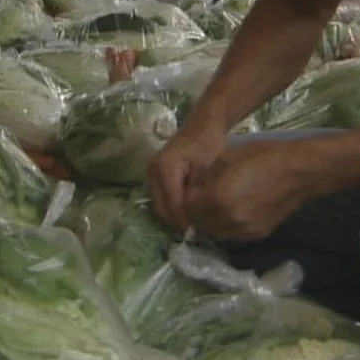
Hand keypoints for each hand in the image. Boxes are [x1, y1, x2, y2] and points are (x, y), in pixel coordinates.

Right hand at [148, 116, 226, 231]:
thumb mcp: (207, 171)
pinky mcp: (154, 177)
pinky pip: (160, 199)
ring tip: (191, 225)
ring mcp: (151, 174)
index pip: (171, 203)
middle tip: (195, 232)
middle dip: (177, 221)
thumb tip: (194, 218)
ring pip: (159, 205)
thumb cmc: (208, 145)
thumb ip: (197, 194)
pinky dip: (171, 208)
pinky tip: (187, 213)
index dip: (184, 220)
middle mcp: (152, 172)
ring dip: (173, 217)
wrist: (202, 127)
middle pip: (161, 207)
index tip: (197, 231)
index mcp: (165, 168)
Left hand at [183, 139, 310, 241]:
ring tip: (216, 208)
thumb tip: (196, 190)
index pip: (189, 209)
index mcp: (218, 198)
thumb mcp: (226, 157)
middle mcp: (228, 219)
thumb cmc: (262, 156)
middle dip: (197, 215)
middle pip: (200, 226)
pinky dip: (226, 228)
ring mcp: (244, 230)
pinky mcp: (257, 235)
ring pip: (215, 234)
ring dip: (210, 224)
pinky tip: (232, 213)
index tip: (193, 192)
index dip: (188, 201)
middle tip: (201, 202)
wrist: (298, 171)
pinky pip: (232, 236)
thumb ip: (206, 177)